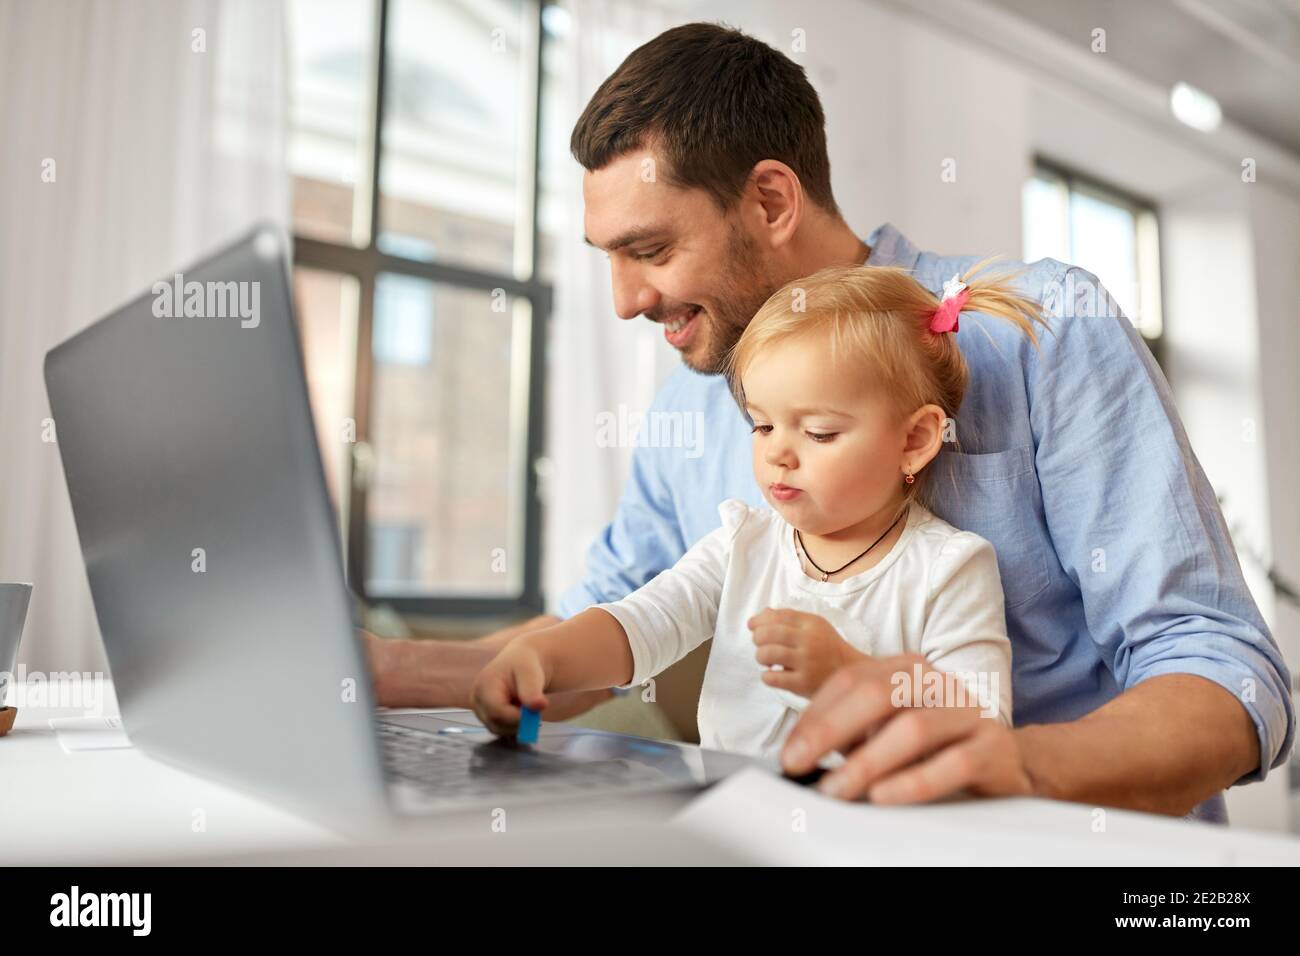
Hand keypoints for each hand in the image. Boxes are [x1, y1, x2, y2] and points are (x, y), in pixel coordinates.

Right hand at [469, 638, 550, 736]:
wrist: (522, 662)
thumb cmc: (525, 664)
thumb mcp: (531, 673)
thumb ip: (532, 691)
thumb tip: (539, 706)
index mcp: (483, 687)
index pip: (497, 713)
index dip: (517, 717)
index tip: (535, 710)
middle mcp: (476, 700)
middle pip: (497, 724)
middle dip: (518, 720)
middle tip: (533, 706)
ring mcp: (479, 710)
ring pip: (500, 729)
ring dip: (517, 723)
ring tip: (524, 703)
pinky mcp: (486, 717)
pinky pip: (502, 730)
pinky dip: (515, 725)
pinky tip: (520, 709)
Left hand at [749, 608, 865, 697]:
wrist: (851, 673)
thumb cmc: (828, 648)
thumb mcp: (815, 627)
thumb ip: (790, 618)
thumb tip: (762, 614)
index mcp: (812, 624)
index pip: (779, 615)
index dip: (760, 619)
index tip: (752, 625)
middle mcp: (810, 641)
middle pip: (768, 633)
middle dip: (757, 638)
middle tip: (760, 644)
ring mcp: (807, 663)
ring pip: (767, 654)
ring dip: (760, 656)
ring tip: (766, 660)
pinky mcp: (803, 684)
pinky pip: (772, 678)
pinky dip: (766, 676)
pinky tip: (772, 674)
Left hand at [781, 654, 1033, 802]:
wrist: (1007, 759)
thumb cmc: (936, 744)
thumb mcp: (887, 730)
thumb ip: (852, 733)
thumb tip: (799, 753)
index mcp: (906, 668)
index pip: (850, 680)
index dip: (815, 715)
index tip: (789, 752)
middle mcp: (936, 681)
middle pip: (876, 693)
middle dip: (830, 729)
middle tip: (798, 763)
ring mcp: (966, 711)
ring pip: (913, 728)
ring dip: (867, 762)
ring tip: (836, 789)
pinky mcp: (992, 746)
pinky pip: (952, 763)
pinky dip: (913, 781)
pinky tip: (883, 796)